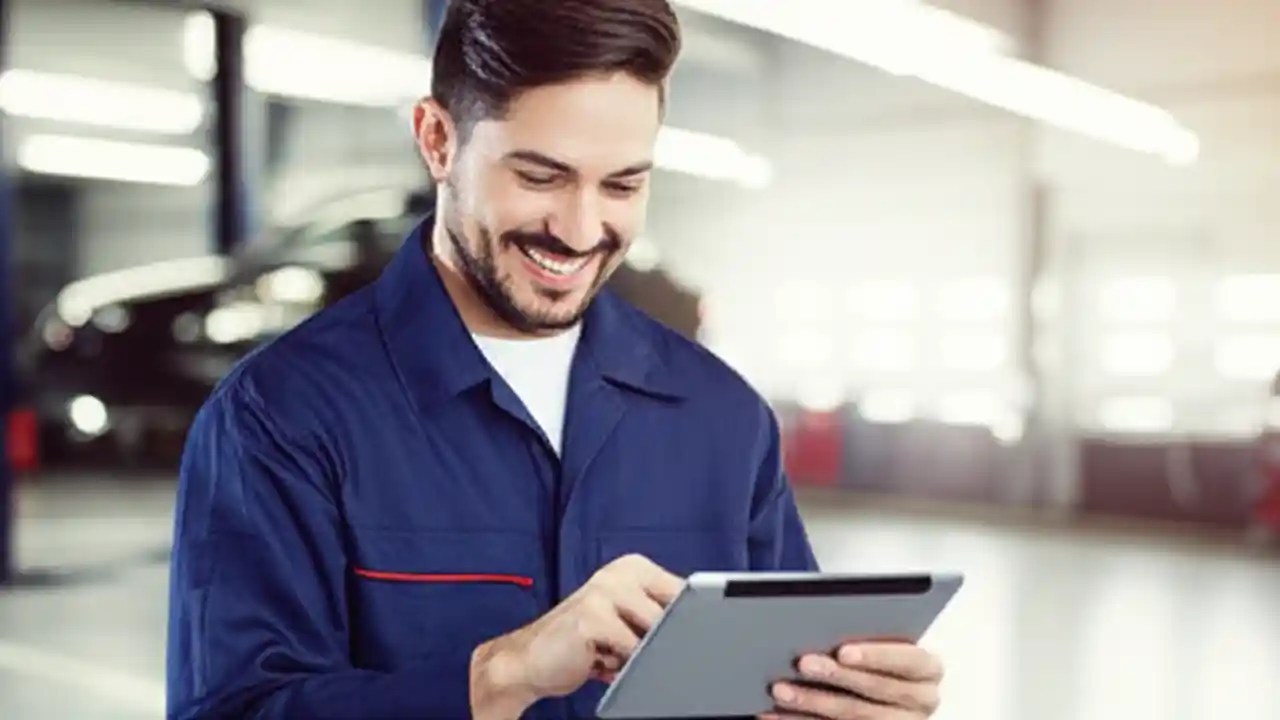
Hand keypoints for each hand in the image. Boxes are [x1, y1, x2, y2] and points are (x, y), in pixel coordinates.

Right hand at [469, 554, 683, 718]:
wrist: (529, 660)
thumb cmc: (585, 643)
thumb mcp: (627, 622)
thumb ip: (658, 616)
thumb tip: (702, 628)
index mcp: (634, 567)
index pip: (685, 592)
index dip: (696, 619)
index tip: (700, 637)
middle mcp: (620, 572)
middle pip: (675, 612)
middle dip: (666, 640)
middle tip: (635, 650)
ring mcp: (605, 590)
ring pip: (655, 633)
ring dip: (640, 655)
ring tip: (612, 654)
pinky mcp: (592, 616)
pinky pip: (632, 650)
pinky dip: (622, 666)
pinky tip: (598, 660)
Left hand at [760, 642, 943, 718]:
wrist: (883, 690)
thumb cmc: (876, 656)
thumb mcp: (881, 640)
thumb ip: (864, 631)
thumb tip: (823, 619)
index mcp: (928, 669)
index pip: (908, 660)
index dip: (875, 655)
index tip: (844, 650)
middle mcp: (921, 701)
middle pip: (875, 689)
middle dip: (835, 676)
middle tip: (803, 663)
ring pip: (852, 716)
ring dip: (812, 702)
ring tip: (781, 689)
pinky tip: (775, 714)